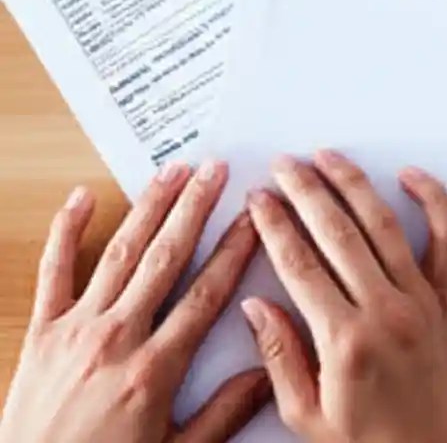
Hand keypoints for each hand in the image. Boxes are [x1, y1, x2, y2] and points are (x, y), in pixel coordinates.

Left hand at [0, 161, 269, 442]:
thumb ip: (224, 414)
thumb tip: (265, 376)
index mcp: (155, 369)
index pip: (206, 295)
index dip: (233, 251)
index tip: (253, 220)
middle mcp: (116, 339)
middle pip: (166, 259)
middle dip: (195, 209)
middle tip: (216, 171)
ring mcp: (75, 330)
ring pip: (121, 254)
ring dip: (149, 208)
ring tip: (172, 171)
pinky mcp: (41, 333)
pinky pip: (54, 271)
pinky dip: (67, 231)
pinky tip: (81, 198)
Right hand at [240, 152, 446, 442]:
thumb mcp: (307, 416)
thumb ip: (280, 357)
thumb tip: (255, 306)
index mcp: (345, 341)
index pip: (300, 265)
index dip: (275, 226)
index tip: (259, 200)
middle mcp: (386, 312)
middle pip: (338, 234)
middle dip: (306, 192)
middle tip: (284, 165)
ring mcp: (421, 302)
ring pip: (384, 226)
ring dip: (354, 186)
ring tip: (329, 158)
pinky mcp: (446, 301)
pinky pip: (446, 240)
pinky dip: (433, 202)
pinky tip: (411, 176)